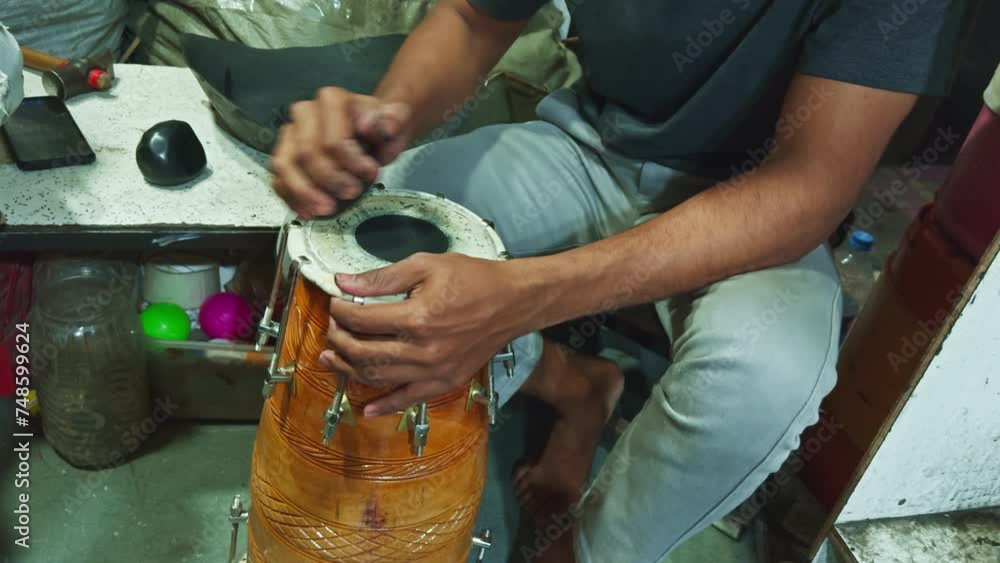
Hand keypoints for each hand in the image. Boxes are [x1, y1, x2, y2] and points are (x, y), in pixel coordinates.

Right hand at [270, 87, 411, 217]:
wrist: (370, 132)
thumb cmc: (378, 128)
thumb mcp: (394, 122)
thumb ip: (392, 120)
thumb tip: (380, 124)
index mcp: (331, 100)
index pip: (333, 139)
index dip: (351, 162)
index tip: (370, 173)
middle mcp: (305, 113)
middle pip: (307, 153)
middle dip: (330, 179)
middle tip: (352, 192)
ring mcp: (290, 135)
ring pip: (285, 166)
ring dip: (305, 192)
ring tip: (326, 208)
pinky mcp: (284, 156)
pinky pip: (278, 179)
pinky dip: (292, 198)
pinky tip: (309, 210)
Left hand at [321, 252, 527, 416]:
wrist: (513, 302)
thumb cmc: (472, 278)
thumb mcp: (426, 265)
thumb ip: (382, 277)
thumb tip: (343, 283)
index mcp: (417, 318)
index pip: (362, 320)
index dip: (340, 311)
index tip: (335, 302)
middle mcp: (423, 350)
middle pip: (364, 352)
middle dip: (339, 340)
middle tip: (332, 328)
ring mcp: (434, 371)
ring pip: (379, 378)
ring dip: (349, 370)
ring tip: (331, 360)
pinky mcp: (446, 382)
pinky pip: (409, 399)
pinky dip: (385, 406)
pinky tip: (366, 408)